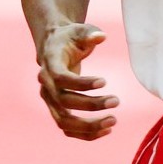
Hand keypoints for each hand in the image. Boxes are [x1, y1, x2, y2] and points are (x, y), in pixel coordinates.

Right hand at [36, 22, 118, 139]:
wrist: (53, 47)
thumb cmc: (69, 38)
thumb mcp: (79, 30)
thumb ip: (89, 33)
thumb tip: (101, 36)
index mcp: (49, 64)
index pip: (61, 78)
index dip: (81, 83)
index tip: (105, 81)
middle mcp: (46, 85)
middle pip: (64, 102)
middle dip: (91, 105)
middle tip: (116, 101)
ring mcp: (50, 101)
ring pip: (64, 121)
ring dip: (88, 126)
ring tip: (113, 121)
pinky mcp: (56, 110)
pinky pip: (68, 128)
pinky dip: (86, 134)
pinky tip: (107, 130)